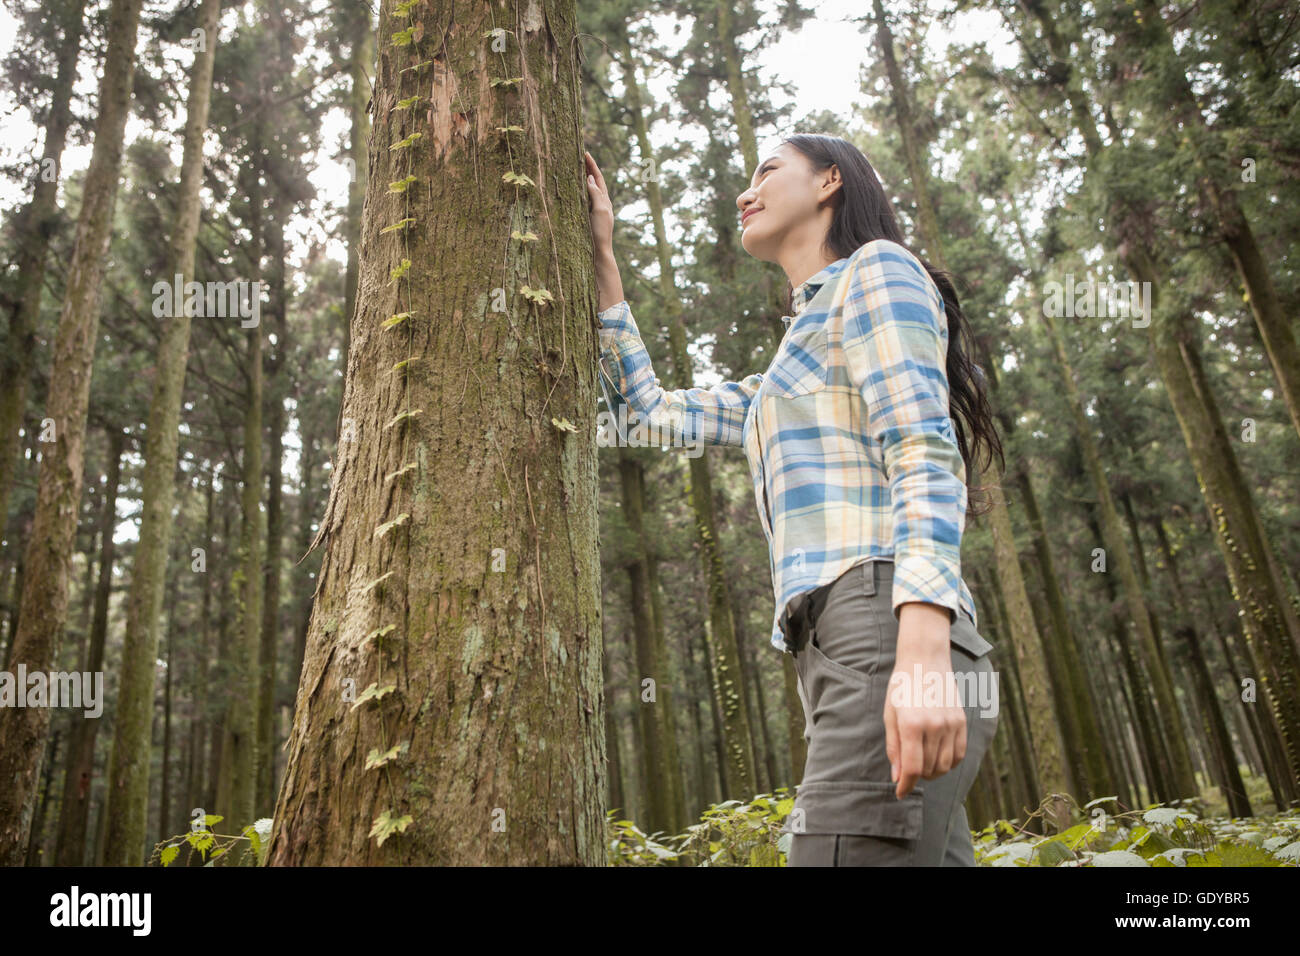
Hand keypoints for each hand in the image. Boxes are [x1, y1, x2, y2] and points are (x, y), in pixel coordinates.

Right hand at [584, 150, 613, 254]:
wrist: (599, 252)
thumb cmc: (600, 232)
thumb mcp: (600, 210)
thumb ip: (595, 194)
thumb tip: (590, 178)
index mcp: (605, 200)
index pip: (598, 178)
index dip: (592, 165)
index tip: (585, 153)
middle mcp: (601, 203)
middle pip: (594, 181)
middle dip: (587, 168)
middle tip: (579, 156)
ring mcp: (594, 210)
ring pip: (589, 190)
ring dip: (583, 178)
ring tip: (575, 168)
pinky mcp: (588, 218)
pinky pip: (584, 199)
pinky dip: (579, 190)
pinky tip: (572, 189)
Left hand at [883, 601, 966, 799]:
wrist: (925, 659)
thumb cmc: (902, 686)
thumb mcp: (890, 715)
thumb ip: (894, 747)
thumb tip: (897, 776)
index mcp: (912, 724)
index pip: (912, 768)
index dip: (905, 786)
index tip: (900, 793)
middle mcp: (934, 726)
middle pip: (929, 769)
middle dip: (917, 777)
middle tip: (908, 772)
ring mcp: (951, 724)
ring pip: (945, 765)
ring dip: (933, 771)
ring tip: (922, 763)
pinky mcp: (962, 721)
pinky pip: (959, 754)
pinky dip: (949, 762)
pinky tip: (938, 756)